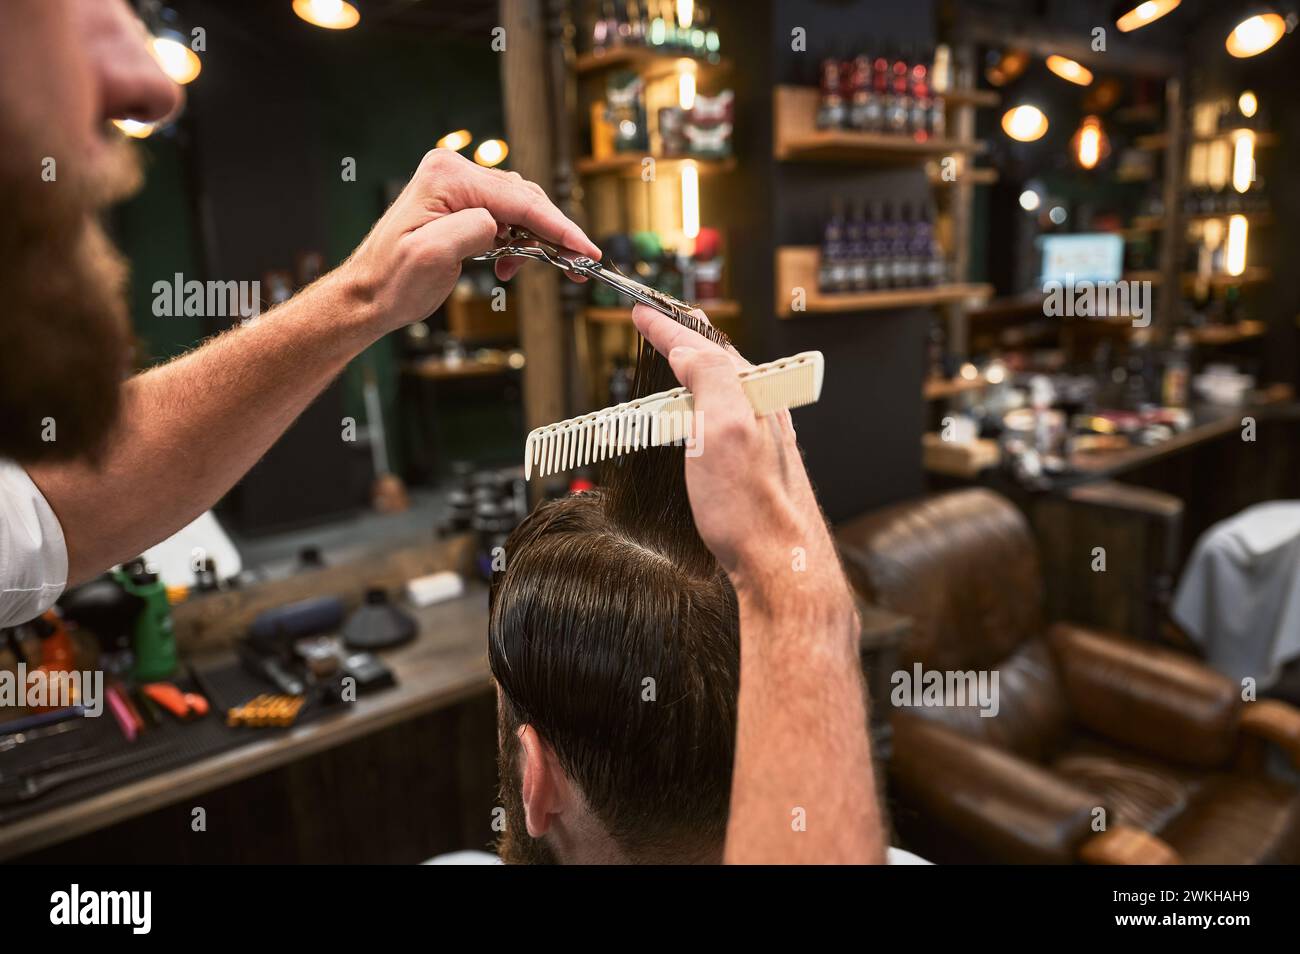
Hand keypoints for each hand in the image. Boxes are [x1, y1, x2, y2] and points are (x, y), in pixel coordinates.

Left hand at [337, 148, 599, 336]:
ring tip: (525, 269)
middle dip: (552, 233)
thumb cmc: (392, 280)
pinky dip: (516, 241)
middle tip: (576, 266)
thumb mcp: (431, 255)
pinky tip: (508, 263)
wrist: (369, 294)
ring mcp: (457, 186)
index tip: (585, 250)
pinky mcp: (460, 203)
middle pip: (524, 198)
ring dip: (533, 239)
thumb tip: (500, 223)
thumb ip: (472, 229)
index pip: (519, 198)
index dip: (558, 226)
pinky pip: (505, 216)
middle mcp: (453, 172)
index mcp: (447, 177)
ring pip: (518, 207)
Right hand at [630, 305, 854, 623]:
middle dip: (684, 339)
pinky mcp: (752, 469)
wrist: (780, 568)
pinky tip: (695, 419)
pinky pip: (721, 419)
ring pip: (721, 390)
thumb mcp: (723, 429)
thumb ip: (710, 378)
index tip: (640, 312)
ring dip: (692, 371)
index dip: (667, 327)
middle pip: (717, 361)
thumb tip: (688, 348)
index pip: (703, 346)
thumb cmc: (753, 509)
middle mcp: (762, 413)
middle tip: (657, 323)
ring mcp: (759, 441)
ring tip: (672, 358)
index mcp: (755, 394)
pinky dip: (699, 406)